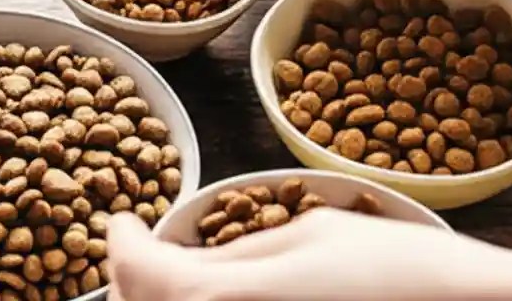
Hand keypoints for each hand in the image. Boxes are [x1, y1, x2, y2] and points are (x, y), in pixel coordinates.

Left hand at [106, 208, 511, 300]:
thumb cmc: (392, 268)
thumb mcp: (301, 238)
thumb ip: (226, 255)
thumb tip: (170, 258)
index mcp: (223, 298)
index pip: (135, 274)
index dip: (120, 242)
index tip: (123, 219)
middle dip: (131, 279)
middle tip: (141, 248)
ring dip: (159, 300)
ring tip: (171, 273)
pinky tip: (216, 296)